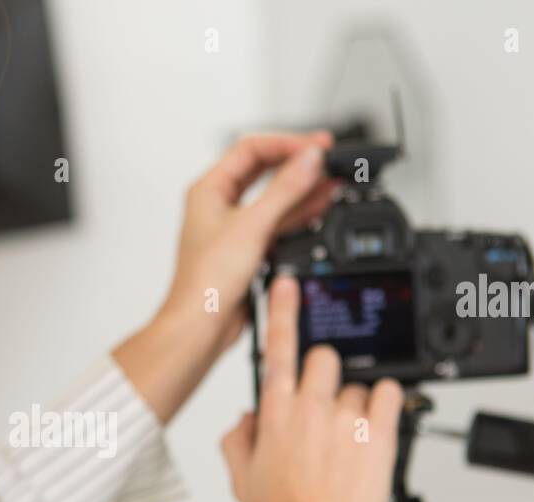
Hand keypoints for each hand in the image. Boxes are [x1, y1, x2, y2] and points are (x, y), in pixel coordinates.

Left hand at [113, 131, 336, 423]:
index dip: (286, 143)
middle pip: (264, 171)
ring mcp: (233, 228)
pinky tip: (320, 207)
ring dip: (302, 189)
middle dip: (297, 164)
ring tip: (333, 181)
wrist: (201, 326)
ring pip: (273, 198)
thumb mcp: (252, 226)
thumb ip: (285, 189)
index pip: (251, 149)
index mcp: (208, 190)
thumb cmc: (205, 281)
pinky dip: (298, 215)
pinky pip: (276, 223)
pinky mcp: (247, 250)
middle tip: (328, 158)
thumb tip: (310, 158)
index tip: (317, 145)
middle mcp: (218, 206)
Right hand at [220, 274, 403, 501]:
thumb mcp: (242, 481)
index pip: (275, 349)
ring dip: (354, 404)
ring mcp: (346, 420)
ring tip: (349, 443)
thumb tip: (246, 418)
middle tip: (327, 405)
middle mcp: (310, 410)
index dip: (280, 310)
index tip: (287, 284)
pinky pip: (388, 394)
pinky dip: (384, 404)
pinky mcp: (380, 434)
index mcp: (274, 416)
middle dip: (325, 373)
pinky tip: (374, 430)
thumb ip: (237, 440)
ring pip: (355, 383)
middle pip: (323, 357)